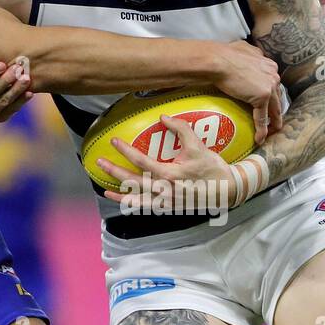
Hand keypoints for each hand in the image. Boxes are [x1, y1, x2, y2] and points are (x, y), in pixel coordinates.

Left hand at [98, 115, 236, 211]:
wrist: (226, 190)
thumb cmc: (212, 167)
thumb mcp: (198, 145)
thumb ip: (180, 128)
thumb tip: (162, 116)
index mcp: (170, 174)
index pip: (141, 161)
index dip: (125, 150)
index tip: (114, 141)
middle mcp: (164, 190)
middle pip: (133, 181)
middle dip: (114, 172)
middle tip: (98, 163)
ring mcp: (166, 202)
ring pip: (137, 200)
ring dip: (119, 194)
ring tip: (104, 189)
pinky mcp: (169, 208)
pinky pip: (146, 208)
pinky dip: (133, 205)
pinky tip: (124, 201)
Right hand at [213, 41, 280, 144]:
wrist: (218, 60)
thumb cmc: (224, 55)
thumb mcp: (243, 50)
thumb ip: (251, 55)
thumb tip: (248, 56)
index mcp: (269, 65)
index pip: (274, 84)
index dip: (273, 96)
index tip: (269, 105)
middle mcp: (273, 75)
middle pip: (278, 98)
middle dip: (277, 111)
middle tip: (274, 122)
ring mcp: (269, 86)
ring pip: (274, 110)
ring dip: (274, 123)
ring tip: (271, 133)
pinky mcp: (262, 97)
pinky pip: (263, 117)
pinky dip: (262, 130)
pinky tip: (259, 138)